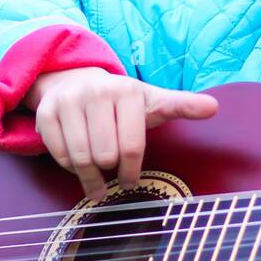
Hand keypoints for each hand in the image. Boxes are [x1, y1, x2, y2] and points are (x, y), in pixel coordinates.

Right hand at [25, 67, 218, 199]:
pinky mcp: (46, 113)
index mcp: (126, 92)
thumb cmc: (121, 100)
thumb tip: (214, 107)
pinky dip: (68, 166)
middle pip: (104, 156)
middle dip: (109, 170)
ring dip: (88, 175)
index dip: (130, 171)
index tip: (129, 181)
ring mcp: (68, 101)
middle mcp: (96, 92)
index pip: (130, 147)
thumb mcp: (152, 100)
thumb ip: (182, 105)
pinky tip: (77, 161)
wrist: (75, 80)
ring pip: (80, 158)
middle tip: (111, 170)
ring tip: (96, 178)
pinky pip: (58, 155)